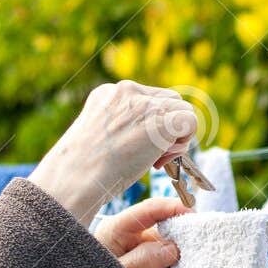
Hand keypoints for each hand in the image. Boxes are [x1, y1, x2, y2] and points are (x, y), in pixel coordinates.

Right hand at [29, 81, 198, 223]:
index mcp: (110, 93)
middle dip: (169, 128)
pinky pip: (191, 121)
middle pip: (170, 101)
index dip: (154, 124)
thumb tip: (153, 133)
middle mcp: (127, 91)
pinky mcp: (161, 119)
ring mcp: (144, 103)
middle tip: (153, 156)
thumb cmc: (85, 167)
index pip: (150, 99)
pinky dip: (184, 142)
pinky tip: (162, 158)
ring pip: (183, 110)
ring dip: (177, 137)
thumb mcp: (102, 134)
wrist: (76, 176)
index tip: (141, 147)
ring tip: (156, 159)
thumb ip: (124, 124)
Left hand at [94, 198, 187, 267]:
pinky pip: (162, 257)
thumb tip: (174, 248)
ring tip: (195, 260)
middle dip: (182, 232)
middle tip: (202, 243)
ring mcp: (134, 248)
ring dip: (179, 251)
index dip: (174, 208)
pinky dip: (173, 263)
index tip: (196, 218)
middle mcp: (127, 234)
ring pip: (165, 242)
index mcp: (116, 229)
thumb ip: (143, 260)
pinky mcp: (140, 262)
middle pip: (162, 224)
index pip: (150, 209)